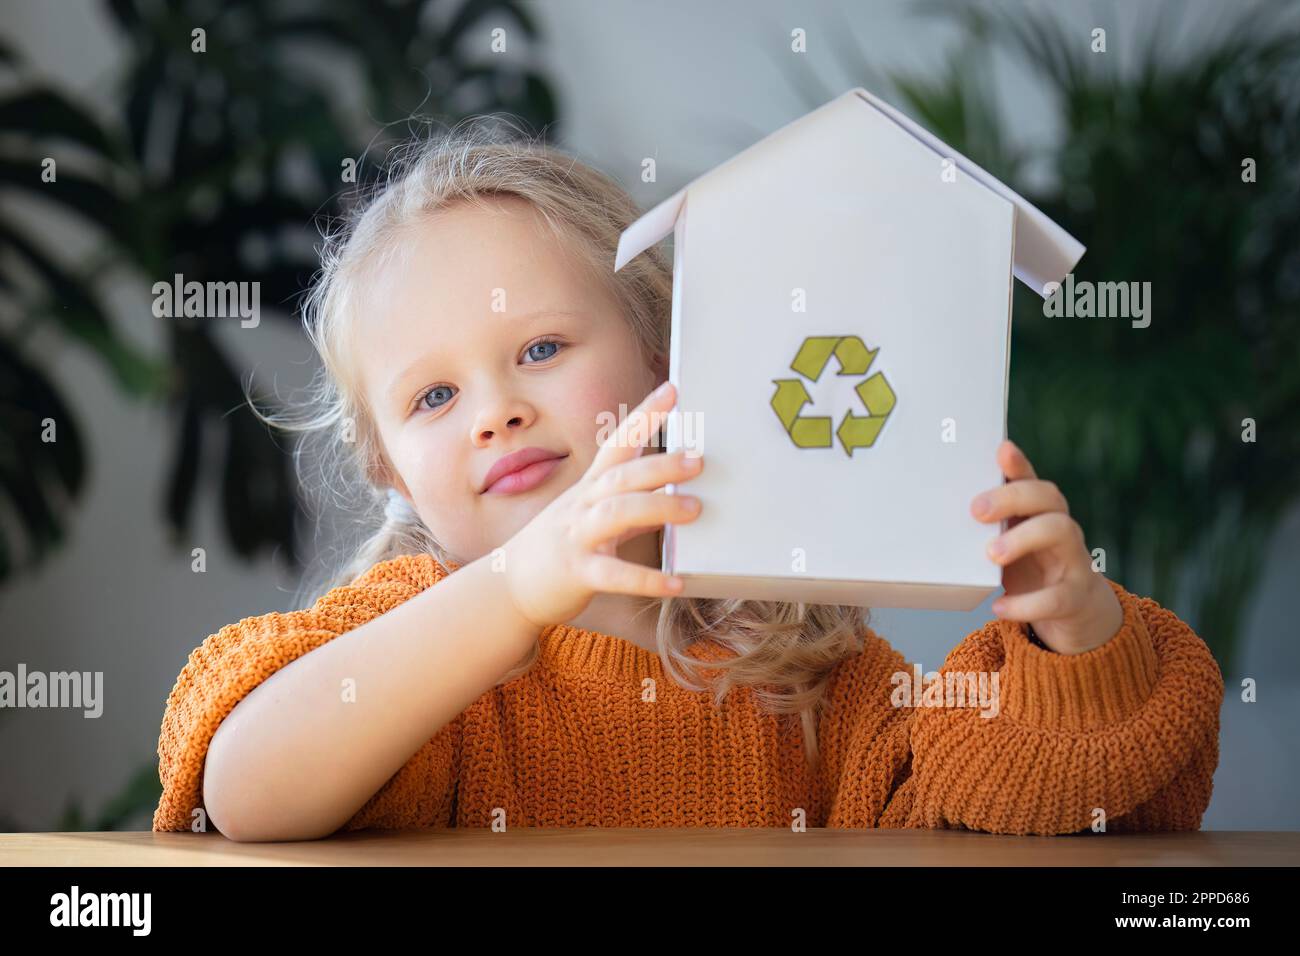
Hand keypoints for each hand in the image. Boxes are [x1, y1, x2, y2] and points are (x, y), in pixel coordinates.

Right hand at [501, 381, 704, 629]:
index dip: (644, 416)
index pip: (618, 443)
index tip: (672, 390)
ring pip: (617, 513)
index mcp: (590, 488)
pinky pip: (613, 574)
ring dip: (658, 507)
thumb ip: (634, 506)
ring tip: (695, 508)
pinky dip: (646, 578)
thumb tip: (673, 493)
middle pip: (621, 475)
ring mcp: (577, 536)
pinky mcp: (577, 572)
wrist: (511, 585)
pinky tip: (676, 583)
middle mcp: (582, 505)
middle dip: (659, 464)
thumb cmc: (560, 548)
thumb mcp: (594, 517)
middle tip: (698, 460)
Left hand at [970, 440, 1122, 654]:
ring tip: (991, 555)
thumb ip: (984, 527)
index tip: (1001, 450)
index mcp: (1040, 513)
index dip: (1018, 464)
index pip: (1032, 480)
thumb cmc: (1029, 568)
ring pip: (1061, 532)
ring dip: (1023, 538)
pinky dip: (1027, 603)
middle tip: (976, 511)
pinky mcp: (1075, 596)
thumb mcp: (1007, 542)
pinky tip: (1000, 606)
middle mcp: (1062, 527)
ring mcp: (1074, 559)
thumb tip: (932, 510)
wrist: (1073, 611)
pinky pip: (1057, 596)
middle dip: (1012, 498)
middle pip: (1049, 497)